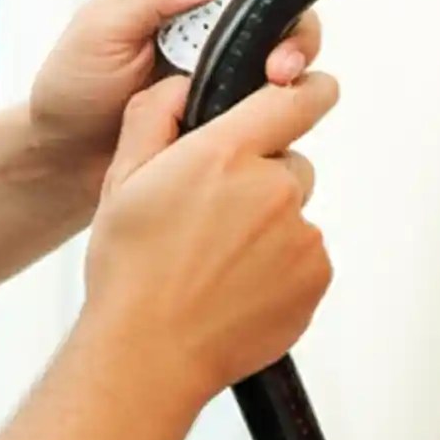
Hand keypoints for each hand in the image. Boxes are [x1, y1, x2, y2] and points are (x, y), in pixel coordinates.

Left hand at [29, 0, 322, 184]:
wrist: (63, 161)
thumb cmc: (72, 90)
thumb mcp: (99, 29)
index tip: (274, 12)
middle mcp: (214, 24)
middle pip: (284, 10)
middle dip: (296, 37)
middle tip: (280, 72)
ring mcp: (227, 70)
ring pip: (287, 61)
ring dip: (290, 81)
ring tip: (272, 105)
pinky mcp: (233, 114)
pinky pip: (273, 108)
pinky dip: (274, 116)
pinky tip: (257, 132)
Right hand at [79, 72, 337, 406]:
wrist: (150, 354)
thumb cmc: (131, 272)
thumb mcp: (123, 179)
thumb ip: (154, 115)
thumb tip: (182, 85)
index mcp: (225, 154)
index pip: (296, 99)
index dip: (304, 91)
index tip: (306, 93)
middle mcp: (273, 189)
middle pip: (290, 163)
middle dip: (261, 180)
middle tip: (213, 218)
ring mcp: (301, 236)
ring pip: (295, 213)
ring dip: (269, 228)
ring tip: (219, 261)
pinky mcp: (316, 277)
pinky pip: (306, 256)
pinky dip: (282, 267)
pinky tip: (238, 286)